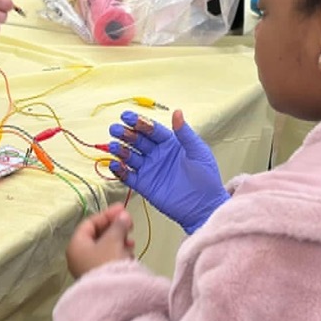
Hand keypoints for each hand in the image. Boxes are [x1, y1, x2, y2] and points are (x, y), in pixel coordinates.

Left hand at [66, 203, 135, 277]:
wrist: (112, 297)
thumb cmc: (108, 264)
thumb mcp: (113, 241)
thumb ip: (118, 226)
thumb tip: (123, 215)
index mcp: (76, 244)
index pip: (90, 223)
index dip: (107, 215)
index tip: (123, 210)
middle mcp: (78, 256)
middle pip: (97, 235)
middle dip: (115, 229)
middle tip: (130, 225)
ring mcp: (88, 268)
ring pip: (104, 248)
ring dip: (119, 242)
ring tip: (131, 243)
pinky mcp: (99, 277)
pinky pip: (108, 260)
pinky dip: (118, 254)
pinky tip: (129, 256)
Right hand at [109, 110, 228, 233]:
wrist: (204, 207)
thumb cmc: (206, 179)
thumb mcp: (199, 152)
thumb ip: (185, 134)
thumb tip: (177, 112)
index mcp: (170, 144)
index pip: (152, 130)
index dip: (139, 123)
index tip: (127, 117)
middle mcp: (157, 154)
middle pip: (138, 141)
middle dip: (126, 134)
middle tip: (116, 129)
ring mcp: (149, 169)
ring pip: (130, 156)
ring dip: (121, 150)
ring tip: (114, 146)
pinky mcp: (144, 185)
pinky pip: (128, 176)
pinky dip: (119, 170)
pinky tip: (114, 164)